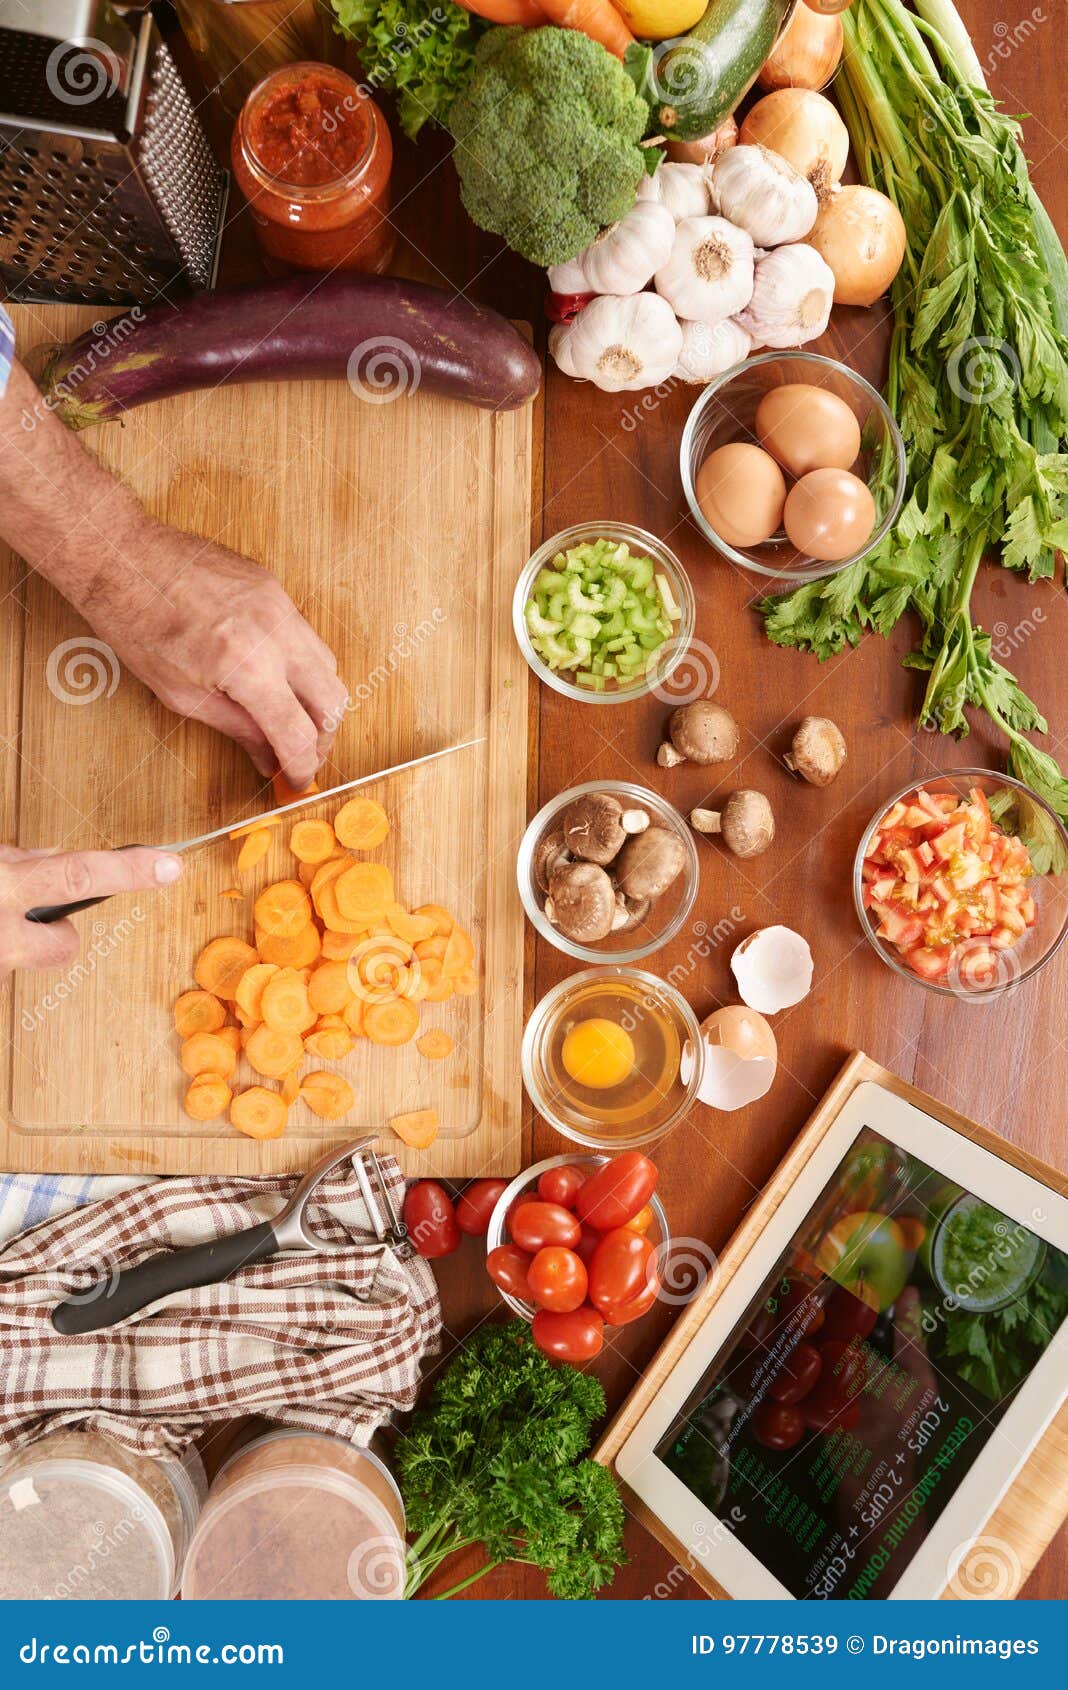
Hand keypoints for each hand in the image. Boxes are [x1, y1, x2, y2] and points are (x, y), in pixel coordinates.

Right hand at [0, 846, 182, 978]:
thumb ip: (22, 863)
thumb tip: (57, 860)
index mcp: (2, 886)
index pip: (78, 878)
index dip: (128, 872)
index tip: (168, 867)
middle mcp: (0, 933)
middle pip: (65, 944)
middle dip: (60, 934)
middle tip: (30, 922)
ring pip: (32, 960)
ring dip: (19, 944)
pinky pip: (9, 970)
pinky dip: (1, 953)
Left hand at [87, 521, 349, 789]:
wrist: (122, 557)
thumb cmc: (136, 623)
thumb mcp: (183, 695)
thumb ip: (238, 729)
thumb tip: (268, 760)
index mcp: (245, 665)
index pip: (297, 733)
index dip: (301, 767)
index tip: (296, 781)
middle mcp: (273, 632)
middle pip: (332, 700)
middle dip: (323, 737)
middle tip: (301, 754)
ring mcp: (280, 604)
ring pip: (328, 666)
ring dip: (317, 700)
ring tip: (290, 718)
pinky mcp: (276, 586)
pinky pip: (307, 635)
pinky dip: (302, 666)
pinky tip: (276, 678)